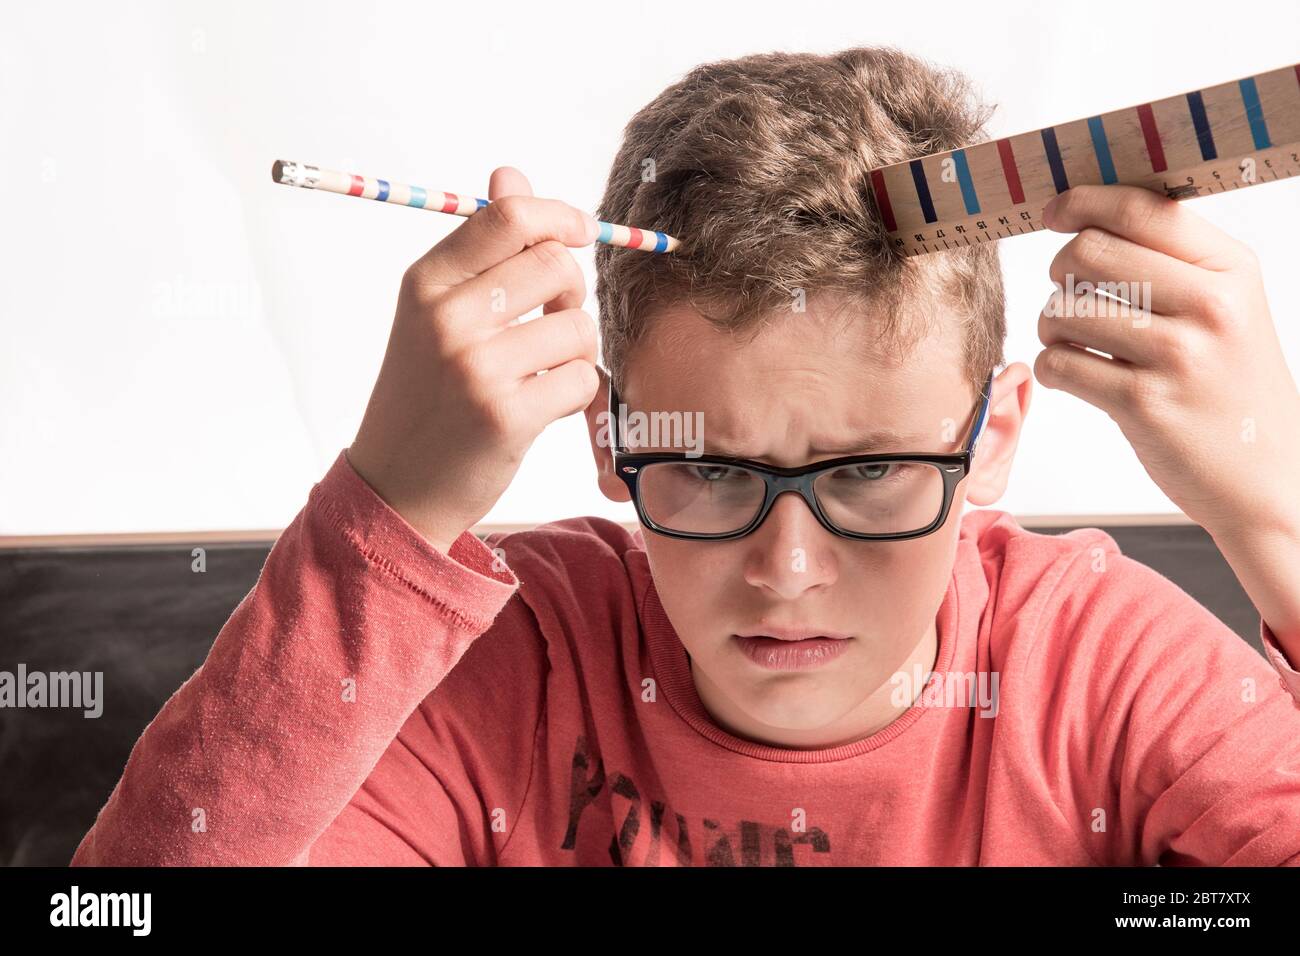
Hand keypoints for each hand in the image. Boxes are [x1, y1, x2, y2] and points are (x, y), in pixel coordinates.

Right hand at [348, 167, 600, 551]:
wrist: (397, 485)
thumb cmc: (426, 392)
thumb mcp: (434, 312)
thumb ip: (480, 244)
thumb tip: (509, 172)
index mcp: (426, 283)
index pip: (508, 217)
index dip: (559, 216)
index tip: (579, 231)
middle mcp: (447, 319)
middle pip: (555, 266)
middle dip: (570, 291)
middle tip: (551, 320)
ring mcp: (477, 368)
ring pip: (577, 327)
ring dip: (574, 351)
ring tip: (539, 372)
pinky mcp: (508, 416)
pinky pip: (582, 379)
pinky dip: (574, 393)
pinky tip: (539, 406)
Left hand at [1034, 184, 1299, 539]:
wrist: (1265, 474)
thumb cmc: (1230, 385)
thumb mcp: (1227, 308)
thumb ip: (1172, 262)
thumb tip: (1088, 217)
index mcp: (1231, 269)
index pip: (1142, 210)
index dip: (1084, 202)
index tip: (1056, 211)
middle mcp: (1209, 305)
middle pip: (1089, 253)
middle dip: (1060, 271)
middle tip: (1069, 293)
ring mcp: (1176, 355)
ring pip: (1064, 309)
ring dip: (1052, 324)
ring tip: (1074, 341)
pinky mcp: (1142, 403)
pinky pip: (1059, 364)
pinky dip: (1053, 367)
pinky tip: (1077, 375)